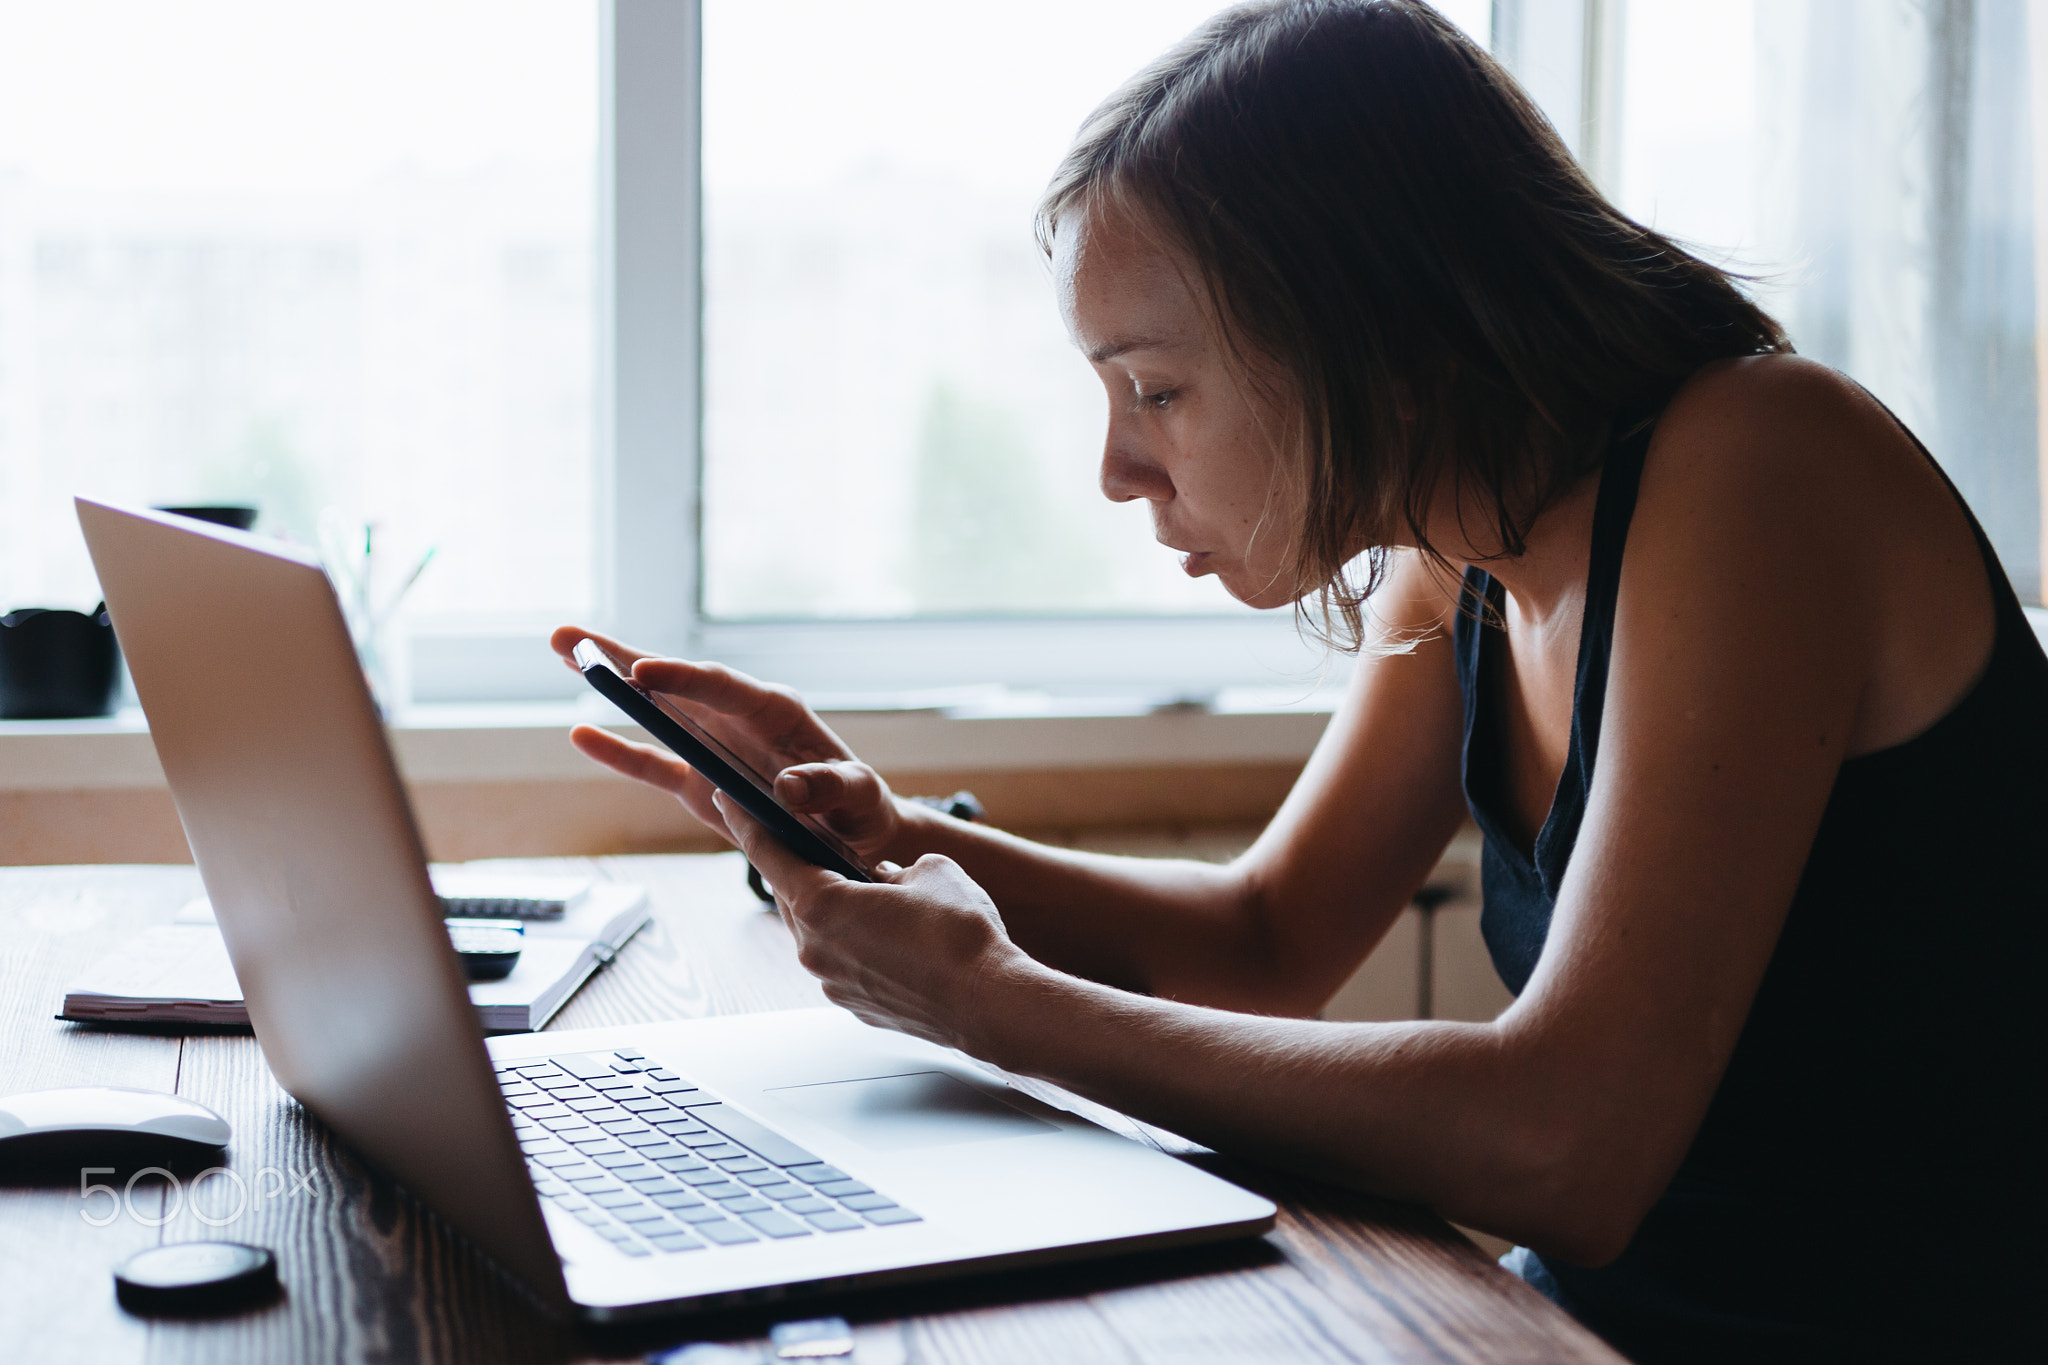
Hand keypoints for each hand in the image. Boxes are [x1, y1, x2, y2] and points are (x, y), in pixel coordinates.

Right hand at [549, 625, 902, 856]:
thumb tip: (789, 788)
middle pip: (674, 681)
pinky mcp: (699, 781)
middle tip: (568, 636)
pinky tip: (581, 736)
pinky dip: (620, 752)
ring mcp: (713, 747)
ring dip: (609, 688)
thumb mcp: (858, 796)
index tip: (641, 672)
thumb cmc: (861, 806)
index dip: (680, 678)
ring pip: (654, 712)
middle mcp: (737, 719)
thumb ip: (829, 787)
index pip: (721, 686)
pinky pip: (653, 763)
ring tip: (563, 651)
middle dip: (623, 657)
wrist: (855, 835)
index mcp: (776, 711)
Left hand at [713, 790, 1025, 1052]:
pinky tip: (897, 938)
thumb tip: (891, 879)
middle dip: (804, 867)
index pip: (768, 853)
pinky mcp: (856, 1005)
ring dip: (837, 908)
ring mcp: (833, 982)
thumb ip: (895, 867)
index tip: (729, 801)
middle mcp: (815, 948)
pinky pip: (845, 961)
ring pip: (820, 931)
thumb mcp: (931, 870)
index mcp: (822, 905)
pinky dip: (859, 943)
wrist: (991, 1005)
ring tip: (877, 895)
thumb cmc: (961, 937)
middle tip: (815, 843)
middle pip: (793, 894)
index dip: (747, 822)